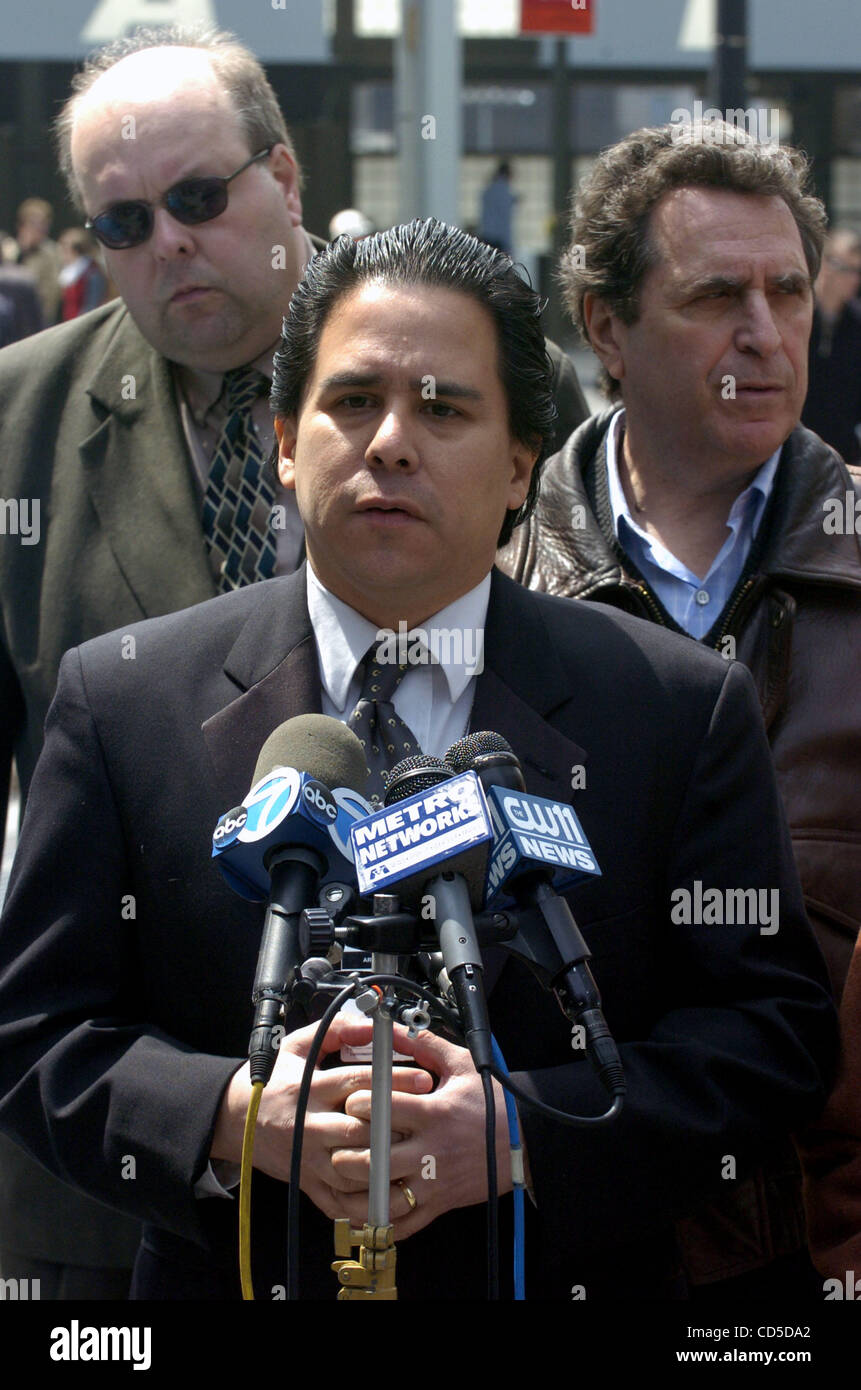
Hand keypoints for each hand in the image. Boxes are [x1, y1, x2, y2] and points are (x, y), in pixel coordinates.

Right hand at [210, 1015, 433, 1220]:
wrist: (237, 1118)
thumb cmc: (275, 1079)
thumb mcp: (298, 1046)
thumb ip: (336, 1030)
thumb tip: (370, 1023)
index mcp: (310, 1090)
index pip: (357, 1084)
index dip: (393, 1081)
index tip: (424, 1080)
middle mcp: (310, 1126)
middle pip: (359, 1130)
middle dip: (395, 1126)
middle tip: (426, 1119)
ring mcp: (309, 1159)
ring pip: (353, 1169)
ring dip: (386, 1165)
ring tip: (417, 1155)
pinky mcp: (308, 1182)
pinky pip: (341, 1200)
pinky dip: (367, 1200)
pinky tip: (391, 1190)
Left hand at [333, 1025, 511, 1238]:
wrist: (524, 1140)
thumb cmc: (493, 1101)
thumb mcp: (461, 1065)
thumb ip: (424, 1046)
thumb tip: (393, 1027)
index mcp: (435, 1114)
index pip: (386, 1111)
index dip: (360, 1105)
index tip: (350, 1100)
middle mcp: (432, 1151)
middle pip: (377, 1160)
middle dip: (349, 1152)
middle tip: (336, 1141)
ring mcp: (434, 1182)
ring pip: (384, 1198)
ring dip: (357, 1191)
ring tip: (341, 1178)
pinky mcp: (439, 1204)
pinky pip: (404, 1224)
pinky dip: (378, 1221)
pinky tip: (361, 1211)